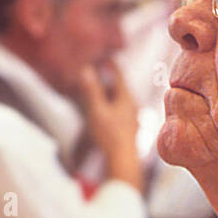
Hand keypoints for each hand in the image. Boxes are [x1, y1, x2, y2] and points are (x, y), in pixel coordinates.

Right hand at [77, 61, 141, 189]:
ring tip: (102, 90)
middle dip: (110, 80)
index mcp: (126, 99)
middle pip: (120, 89)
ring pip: (120, 102)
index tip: (107, 57)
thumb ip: (91, 91)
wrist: (122, 160)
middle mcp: (132, 107)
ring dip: (111, 95)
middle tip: (102, 71)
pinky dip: (111, 107)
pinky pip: (119, 112)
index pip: (119, 76)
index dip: (111, 66)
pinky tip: (107, 112)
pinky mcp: (128, 131)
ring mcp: (131, 120)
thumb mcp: (97, 110)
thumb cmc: (110, 135)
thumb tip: (85, 70)